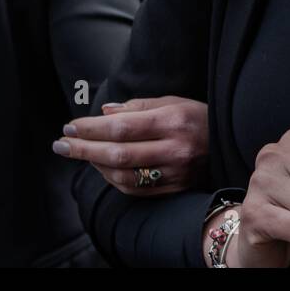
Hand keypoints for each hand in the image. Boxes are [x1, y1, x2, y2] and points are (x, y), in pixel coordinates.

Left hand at [53, 96, 208, 194]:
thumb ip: (136, 107)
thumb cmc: (196, 117)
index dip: (90, 129)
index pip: (121, 127)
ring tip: (81, 154)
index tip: (69, 127)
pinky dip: (113, 179)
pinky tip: (102, 168)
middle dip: (83, 149)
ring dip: (95, 166)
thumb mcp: (171, 101)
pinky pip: (135, 189)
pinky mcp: (174, 188)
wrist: (228, 142)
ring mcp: (175, 172)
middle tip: (61, 145)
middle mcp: (174, 149)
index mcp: (172, 121)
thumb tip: (103, 112)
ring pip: (123, 175)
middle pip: (117, 153)